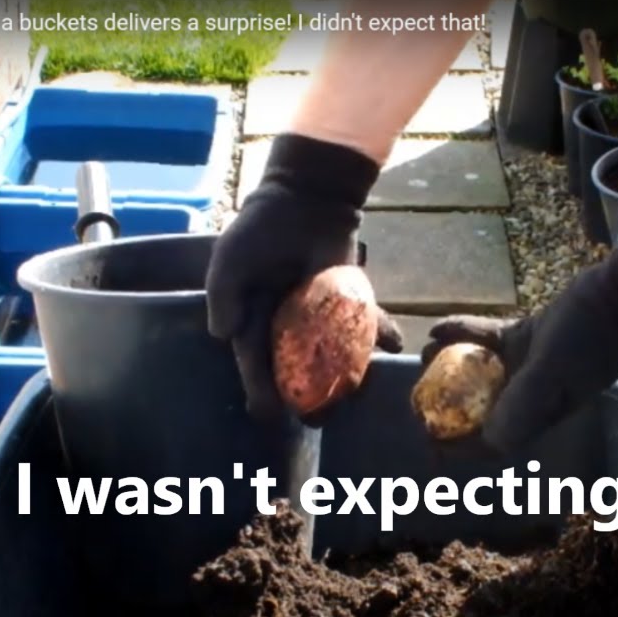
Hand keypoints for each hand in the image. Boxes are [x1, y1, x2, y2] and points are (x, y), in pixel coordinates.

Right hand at [206, 134, 403, 422]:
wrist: (305, 197)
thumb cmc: (261, 228)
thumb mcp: (230, 259)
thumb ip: (222, 295)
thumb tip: (222, 335)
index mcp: (254, 321)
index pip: (256, 361)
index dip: (261, 388)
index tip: (269, 413)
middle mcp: (287, 325)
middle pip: (297, 368)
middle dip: (308, 395)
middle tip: (318, 419)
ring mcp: (321, 316)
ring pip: (334, 353)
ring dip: (346, 375)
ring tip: (356, 395)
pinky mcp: (350, 301)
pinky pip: (366, 324)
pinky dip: (383, 333)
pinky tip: (396, 345)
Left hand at [420, 244, 617, 451]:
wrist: (615, 299)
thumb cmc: (587, 338)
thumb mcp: (552, 371)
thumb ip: (524, 403)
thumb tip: (490, 440)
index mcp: (537, 414)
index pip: (491, 442)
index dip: (458, 446)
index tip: (427, 437)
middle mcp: (528, 396)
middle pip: (477, 409)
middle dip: (443, 404)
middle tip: (415, 393)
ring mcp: (525, 367)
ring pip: (477, 373)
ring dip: (448, 365)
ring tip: (426, 352)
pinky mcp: (524, 339)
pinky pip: (486, 342)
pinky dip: (463, 334)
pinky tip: (438, 326)